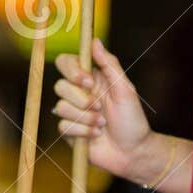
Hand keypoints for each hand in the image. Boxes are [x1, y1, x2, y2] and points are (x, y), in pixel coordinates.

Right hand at [53, 38, 152, 180]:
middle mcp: (79, 94)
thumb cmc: (132, 120)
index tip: (88, 82)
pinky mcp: (69, 131)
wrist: (132, 152)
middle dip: (81, 99)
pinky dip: (83, 132)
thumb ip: (109, 64)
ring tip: (103, 125)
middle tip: (100, 108)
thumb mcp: (125, 89)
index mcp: (91, 79)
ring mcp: (73, 113)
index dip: (72, 71)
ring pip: (60, 108)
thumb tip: (95, 40)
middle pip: (59, 86)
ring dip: (85, 118)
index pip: (66, 63)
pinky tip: (97, 136)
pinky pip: (63, 126)